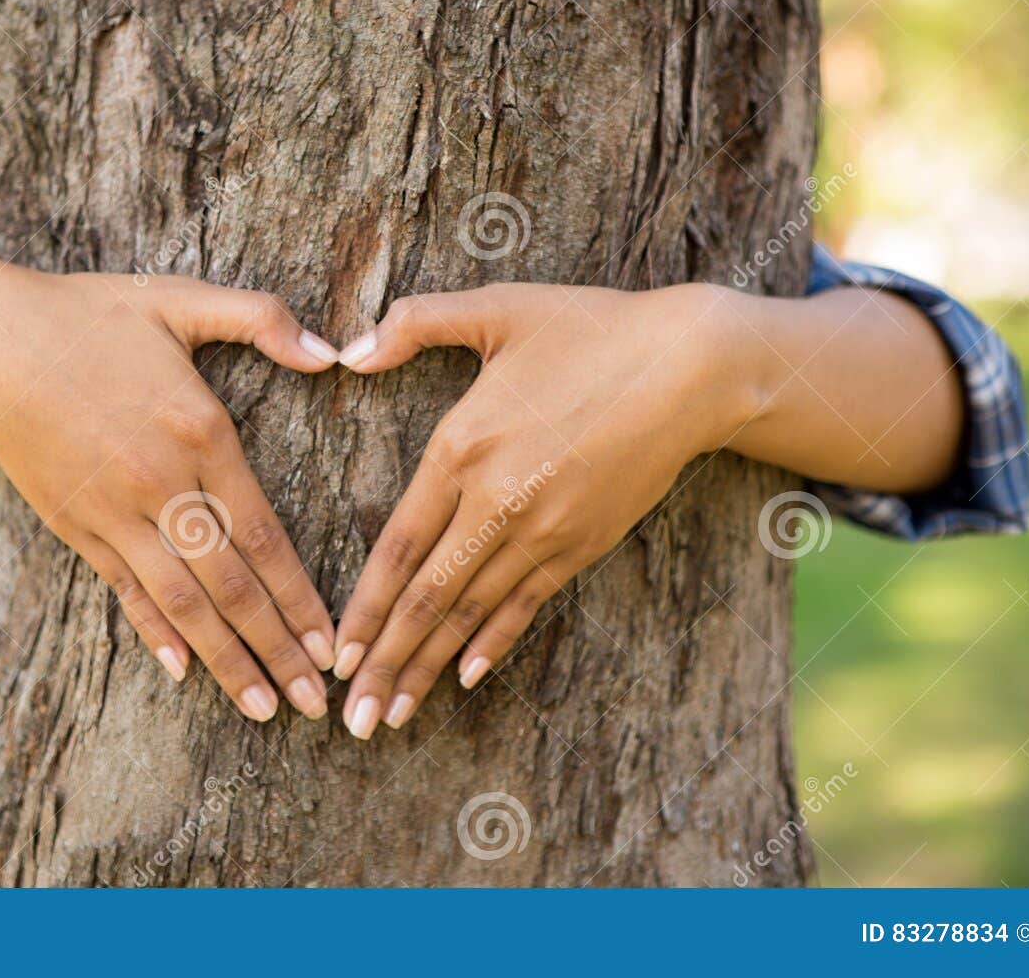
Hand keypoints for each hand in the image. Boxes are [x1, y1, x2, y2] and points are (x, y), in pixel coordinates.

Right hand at [0, 263, 341, 722]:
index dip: (300, 597)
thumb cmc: (90, 313)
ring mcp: (115, 511)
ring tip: (263, 706)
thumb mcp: (180, 300)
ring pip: (181, 603)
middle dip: (277, 649)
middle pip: (231, 586)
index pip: (264, 535)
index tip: (332, 644)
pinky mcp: (76, 524)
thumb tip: (330, 352)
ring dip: (226, 660)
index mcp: (202, 433)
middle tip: (315, 704)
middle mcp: (162, 483)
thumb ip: (261, 319)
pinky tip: (184, 670)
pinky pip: (124, 590)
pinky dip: (156, 633)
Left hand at [330, 282, 744, 736]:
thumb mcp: (497, 308)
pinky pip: (526, 604)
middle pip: (428, 598)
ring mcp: (544, 530)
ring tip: (394, 717)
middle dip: (386, 663)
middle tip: (353, 719)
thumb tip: (347, 350)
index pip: (399, 547)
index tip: (336, 655)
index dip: (365, 608)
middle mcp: (497, 502)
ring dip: (430, 669)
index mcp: (462, 447)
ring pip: (473, 613)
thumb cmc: (590, 328)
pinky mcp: (583, 543)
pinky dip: (493, 643)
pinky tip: (467, 677)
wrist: (692, 366)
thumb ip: (414, 325)